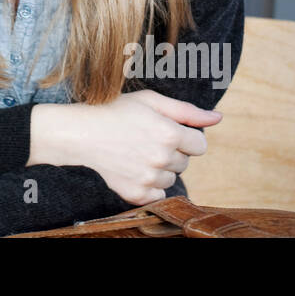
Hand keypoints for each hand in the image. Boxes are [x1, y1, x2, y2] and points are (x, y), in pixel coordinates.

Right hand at [28, 91, 221, 204]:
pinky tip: (132, 169)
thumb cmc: (112, 111)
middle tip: (146, 139)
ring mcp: (149, 178)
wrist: (76, 135)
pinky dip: (149, 185)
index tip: (166, 131)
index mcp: (168, 132)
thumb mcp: (149, 101)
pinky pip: (158, 195)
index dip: (185, 136)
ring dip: (161, 168)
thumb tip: (218, 118)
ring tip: (136, 153)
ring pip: (172, 178)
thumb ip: (186, 110)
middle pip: (186, 162)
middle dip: (172, 151)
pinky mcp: (136, 194)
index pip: (200, 144)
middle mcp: (162, 157)